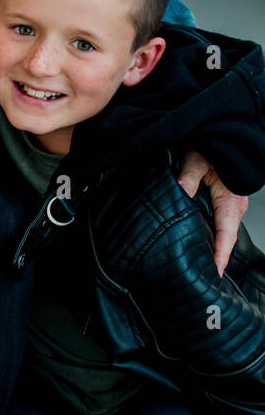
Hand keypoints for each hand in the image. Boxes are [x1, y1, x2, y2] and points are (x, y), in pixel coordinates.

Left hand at [178, 151, 247, 275]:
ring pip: (223, 233)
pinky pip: (220, 225)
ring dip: (214, 248)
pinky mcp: (225, 203)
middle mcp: (234, 207)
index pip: (225, 234)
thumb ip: (188, 178)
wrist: (224, 137)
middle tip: (202, 277)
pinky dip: (213, 237)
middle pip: (225, 239)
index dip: (220, 255)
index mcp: (230, 201)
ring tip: (200, 266)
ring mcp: (231, 206)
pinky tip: (199, 243)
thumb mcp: (196, 161)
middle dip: (216, 258)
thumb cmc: (213, 147)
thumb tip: (180, 192)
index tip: (214, 272)